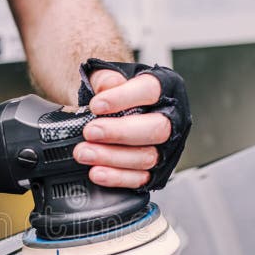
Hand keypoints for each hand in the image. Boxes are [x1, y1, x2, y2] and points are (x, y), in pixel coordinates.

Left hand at [72, 59, 191, 190]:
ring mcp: (164, 147)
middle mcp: (171, 119)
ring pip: (146, 156)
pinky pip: (139, 179)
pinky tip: (97, 172)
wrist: (111, 110)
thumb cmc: (114, 93)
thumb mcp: (105, 76)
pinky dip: (116, 177)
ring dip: (112, 157)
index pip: (151, 90)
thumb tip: (108, 85)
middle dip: (119, 132)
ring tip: (84, 152)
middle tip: (90, 132)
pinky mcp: (154, 171)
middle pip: (156, 128)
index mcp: (165, 88)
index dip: (123, 98)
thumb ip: (104, 77)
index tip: (96, 105)